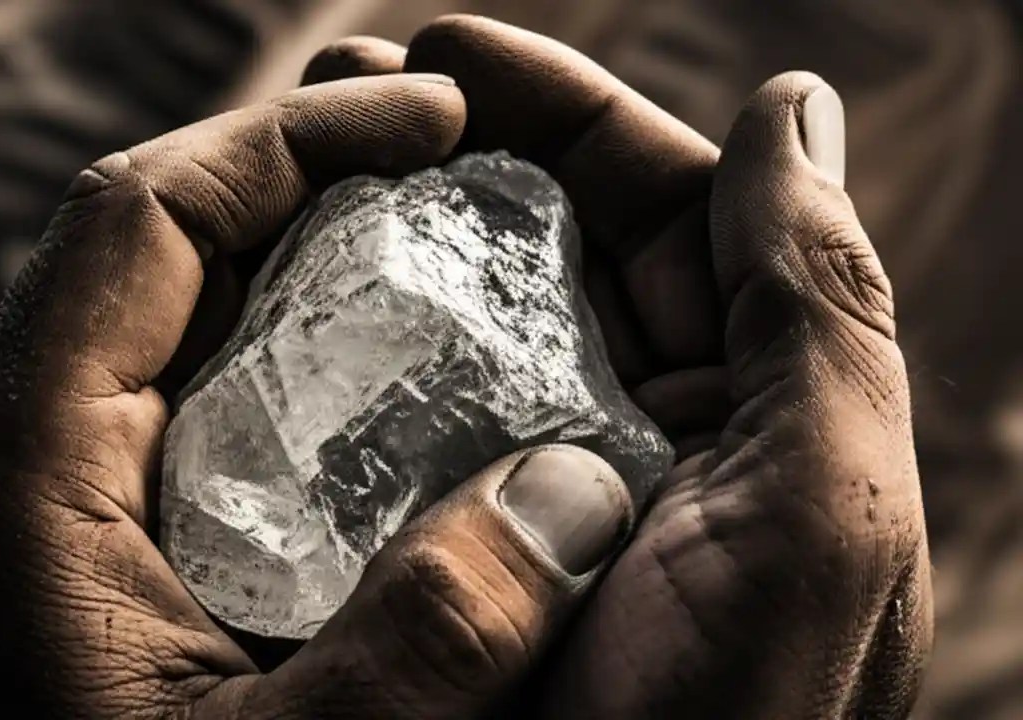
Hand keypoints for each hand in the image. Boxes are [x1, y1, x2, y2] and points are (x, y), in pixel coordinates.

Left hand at [0, 72, 643, 717]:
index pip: (142, 213)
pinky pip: (221, 413)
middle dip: (316, 181)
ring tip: (452, 254)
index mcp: (30, 469)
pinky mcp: (119, 553)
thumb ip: (420, 654)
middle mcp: (41, 456)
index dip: (289, 138)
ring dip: (323, 273)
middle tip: (459, 167)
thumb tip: (574, 498)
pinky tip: (414, 402)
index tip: (434, 116)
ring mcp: (80, 501)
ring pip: (201, 325)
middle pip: (171, 247)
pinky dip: (317, 374)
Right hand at [303, 16, 932, 718]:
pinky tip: (284, 302)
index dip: (563, 114)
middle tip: (349, 82)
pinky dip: (353, 353)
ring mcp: (542, 495)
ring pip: (473, 325)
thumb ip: (816, 306)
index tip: (449, 49)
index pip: (666, 214)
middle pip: (558, 251)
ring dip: (397, 232)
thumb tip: (789, 104)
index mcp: (751, 415)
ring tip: (302, 154)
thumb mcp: (820, 513)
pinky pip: (404, 427)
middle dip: (461, 152)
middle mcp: (649, 442)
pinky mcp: (454, 554)